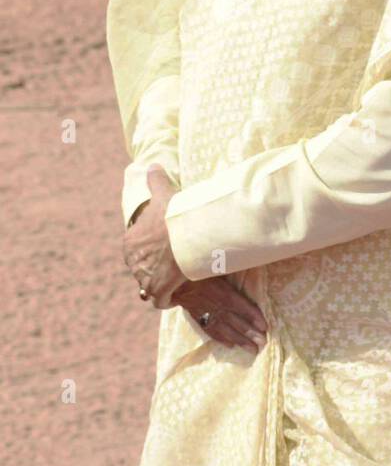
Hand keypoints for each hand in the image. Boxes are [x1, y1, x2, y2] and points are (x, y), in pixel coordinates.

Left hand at [123, 165, 186, 309]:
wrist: (185, 237)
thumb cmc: (172, 216)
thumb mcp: (163, 195)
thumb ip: (155, 181)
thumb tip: (152, 165)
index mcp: (131, 242)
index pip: (136, 250)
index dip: (151, 251)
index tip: (165, 250)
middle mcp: (133, 262)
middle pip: (142, 269)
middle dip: (154, 270)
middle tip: (173, 266)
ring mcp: (145, 278)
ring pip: (148, 286)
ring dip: (160, 286)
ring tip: (175, 281)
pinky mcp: (159, 291)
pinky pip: (159, 301)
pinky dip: (167, 300)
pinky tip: (178, 294)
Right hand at [170, 275, 267, 353]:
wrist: (173, 281)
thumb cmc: (198, 271)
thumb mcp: (216, 268)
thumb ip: (231, 270)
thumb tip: (247, 262)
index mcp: (222, 291)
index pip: (241, 306)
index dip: (253, 316)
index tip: (265, 326)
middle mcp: (216, 305)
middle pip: (236, 321)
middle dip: (250, 333)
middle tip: (263, 343)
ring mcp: (207, 314)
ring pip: (226, 330)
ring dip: (240, 341)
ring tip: (252, 349)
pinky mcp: (199, 319)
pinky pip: (212, 331)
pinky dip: (222, 340)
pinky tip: (232, 346)